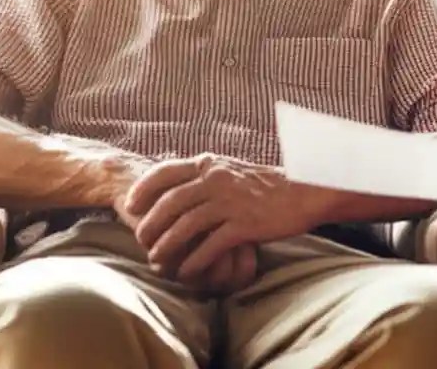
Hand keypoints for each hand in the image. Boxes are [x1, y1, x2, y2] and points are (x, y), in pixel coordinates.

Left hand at [107, 155, 258, 293]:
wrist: (305, 191)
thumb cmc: (268, 184)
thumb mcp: (232, 169)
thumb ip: (207, 174)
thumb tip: (178, 185)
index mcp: (211, 164)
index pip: (165, 172)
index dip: (143, 190)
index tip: (131, 206)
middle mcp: (217, 180)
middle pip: (170, 203)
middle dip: (150, 224)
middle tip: (140, 240)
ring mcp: (230, 202)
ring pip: (185, 226)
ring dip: (166, 246)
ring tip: (156, 260)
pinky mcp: (244, 225)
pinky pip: (210, 247)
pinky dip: (194, 262)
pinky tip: (186, 272)